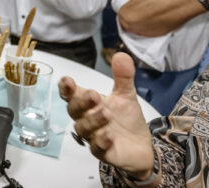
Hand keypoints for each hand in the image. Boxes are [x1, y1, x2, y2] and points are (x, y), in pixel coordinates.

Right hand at [59, 52, 154, 176]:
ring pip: (83, 129)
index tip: (67, 81)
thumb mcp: (126, 95)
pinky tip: (110, 135)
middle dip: (81, 102)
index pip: (71, 95)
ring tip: (107, 113)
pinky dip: (101, 141)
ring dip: (93, 120)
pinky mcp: (103, 152)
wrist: (142, 146)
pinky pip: (96, 149)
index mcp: (89, 104)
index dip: (66, 88)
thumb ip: (123, 76)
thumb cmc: (127, 120)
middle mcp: (87, 119)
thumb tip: (121, 55)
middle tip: (93, 95)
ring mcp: (93, 136)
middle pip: (74, 111)